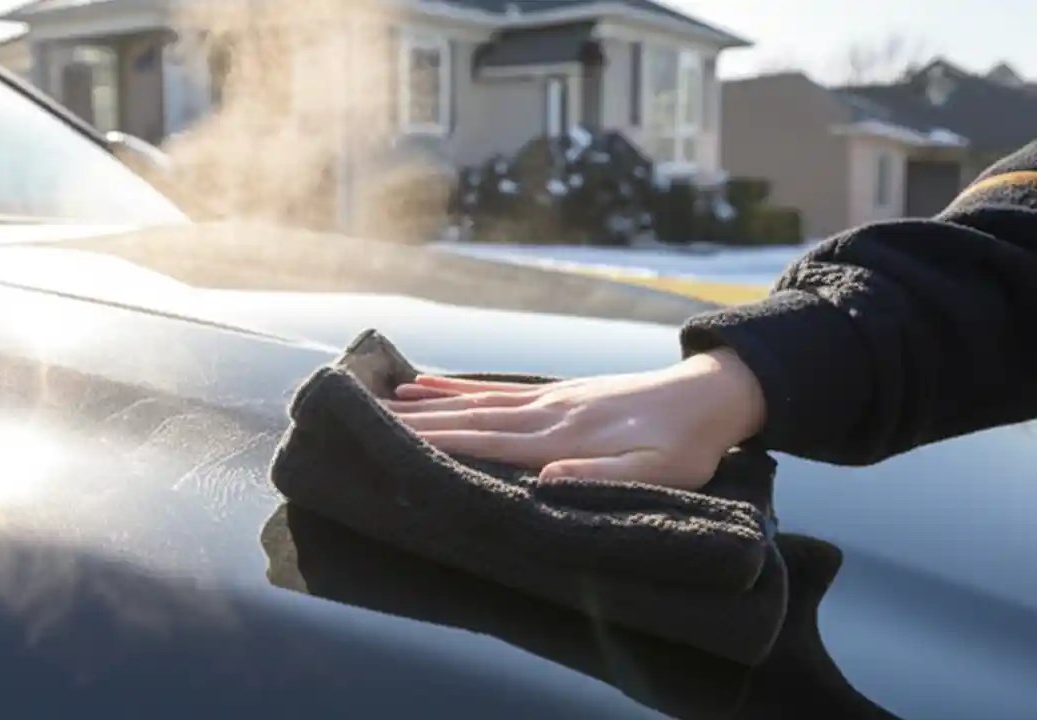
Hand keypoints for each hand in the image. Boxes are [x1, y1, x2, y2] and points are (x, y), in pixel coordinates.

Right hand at [384, 349, 766, 489]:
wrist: (709, 394)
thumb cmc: (685, 447)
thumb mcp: (657, 474)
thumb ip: (600, 476)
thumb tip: (544, 480)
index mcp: (563, 440)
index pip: (488, 443)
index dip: (439, 445)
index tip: (393, 445)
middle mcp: (546, 415)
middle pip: (470, 419)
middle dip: (417, 424)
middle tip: (366, 422)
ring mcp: (548, 400)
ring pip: (475, 402)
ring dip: (428, 405)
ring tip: (384, 403)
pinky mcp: (556, 393)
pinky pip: (497, 389)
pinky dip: (459, 386)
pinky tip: (431, 383)